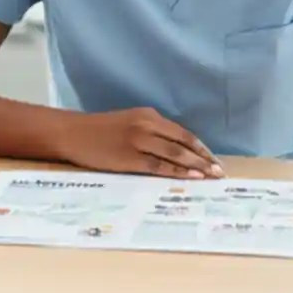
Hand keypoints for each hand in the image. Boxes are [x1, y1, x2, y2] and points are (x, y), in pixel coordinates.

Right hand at [56, 108, 225, 179]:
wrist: (73, 133)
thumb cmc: (100, 130)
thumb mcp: (129, 122)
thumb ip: (151, 131)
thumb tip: (174, 149)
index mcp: (149, 115)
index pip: (182, 133)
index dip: (200, 147)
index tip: (213, 158)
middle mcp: (147, 125)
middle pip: (183, 143)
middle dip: (204, 158)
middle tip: (220, 171)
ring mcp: (139, 141)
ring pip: (175, 154)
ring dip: (196, 166)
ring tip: (211, 176)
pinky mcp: (129, 158)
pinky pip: (159, 166)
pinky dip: (177, 172)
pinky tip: (190, 177)